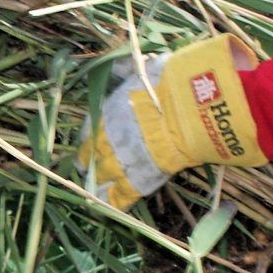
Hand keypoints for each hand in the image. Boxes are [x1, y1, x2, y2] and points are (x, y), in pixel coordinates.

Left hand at [78, 32, 267, 210]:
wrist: (185, 113)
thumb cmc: (166, 87)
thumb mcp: (140, 70)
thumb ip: (124, 71)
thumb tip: (117, 65)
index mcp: (106, 114)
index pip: (88, 130)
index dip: (89, 137)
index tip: (89, 142)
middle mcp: (106, 140)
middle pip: (88, 156)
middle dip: (88, 162)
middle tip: (87, 168)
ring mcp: (119, 162)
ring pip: (100, 178)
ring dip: (95, 183)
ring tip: (93, 189)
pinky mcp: (136, 182)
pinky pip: (118, 197)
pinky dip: (112, 203)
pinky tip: (106, 207)